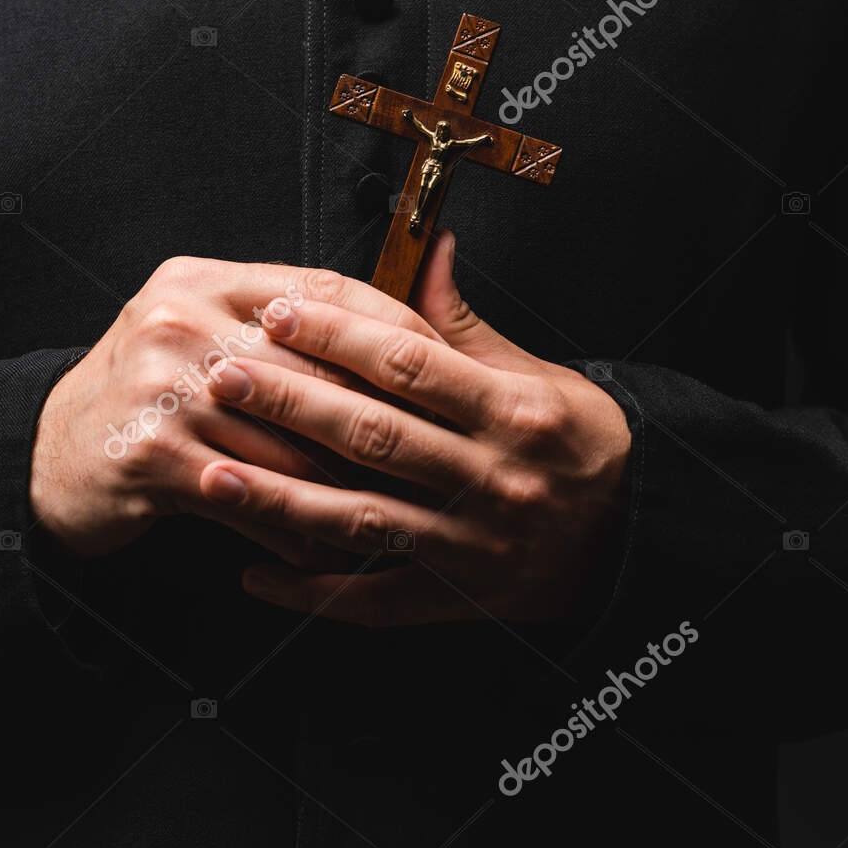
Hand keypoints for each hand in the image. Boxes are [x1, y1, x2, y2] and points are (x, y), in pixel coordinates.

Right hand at [29, 255, 440, 558]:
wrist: (51, 454)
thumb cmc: (156, 394)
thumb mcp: (211, 332)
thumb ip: (293, 320)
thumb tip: (415, 317)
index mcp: (210, 280)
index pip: (327, 291)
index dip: (395, 331)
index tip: (450, 370)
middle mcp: (182, 319)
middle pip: (317, 371)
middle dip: (382, 423)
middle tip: (440, 457)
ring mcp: (162, 386)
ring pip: (289, 443)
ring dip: (344, 490)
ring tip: (395, 515)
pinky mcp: (148, 454)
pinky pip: (249, 499)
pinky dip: (290, 528)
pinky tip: (323, 549)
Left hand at [199, 232, 632, 625]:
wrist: (634, 534)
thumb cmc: (578, 440)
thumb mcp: (536, 373)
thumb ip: (466, 323)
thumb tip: (430, 247)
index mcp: (513, 410)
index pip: (411, 364)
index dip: (338, 334)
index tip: (277, 309)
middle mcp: (494, 476)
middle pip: (376, 435)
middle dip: (292, 403)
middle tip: (221, 374)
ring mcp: (473, 544)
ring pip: (363, 519)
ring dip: (282, 498)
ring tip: (213, 472)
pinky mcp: (458, 597)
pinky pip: (375, 601)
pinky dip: (312, 592)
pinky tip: (252, 575)